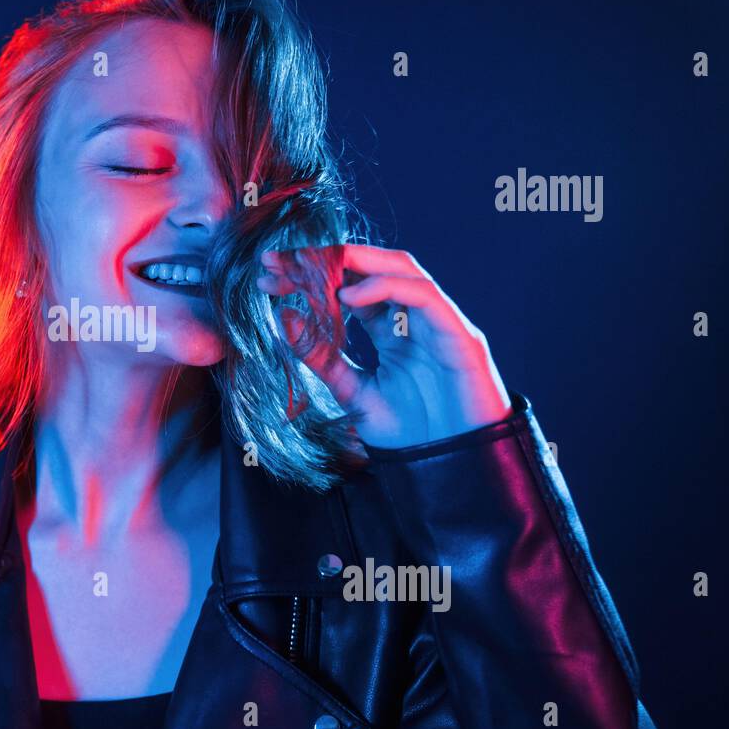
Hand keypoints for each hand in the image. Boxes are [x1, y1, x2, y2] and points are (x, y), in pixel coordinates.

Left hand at [257, 243, 511, 449]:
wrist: (449, 470)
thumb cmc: (409, 433)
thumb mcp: (351, 391)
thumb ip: (322, 357)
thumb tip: (283, 317)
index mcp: (391, 330)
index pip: (350, 285)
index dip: (311, 276)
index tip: (267, 274)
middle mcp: (414, 319)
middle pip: (372, 267)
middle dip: (325, 258)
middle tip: (277, 261)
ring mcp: (439, 324)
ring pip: (401, 269)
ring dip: (354, 261)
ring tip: (309, 268)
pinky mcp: (460, 336)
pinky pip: (424, 297)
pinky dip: (385, 287)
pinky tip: (348, 296)